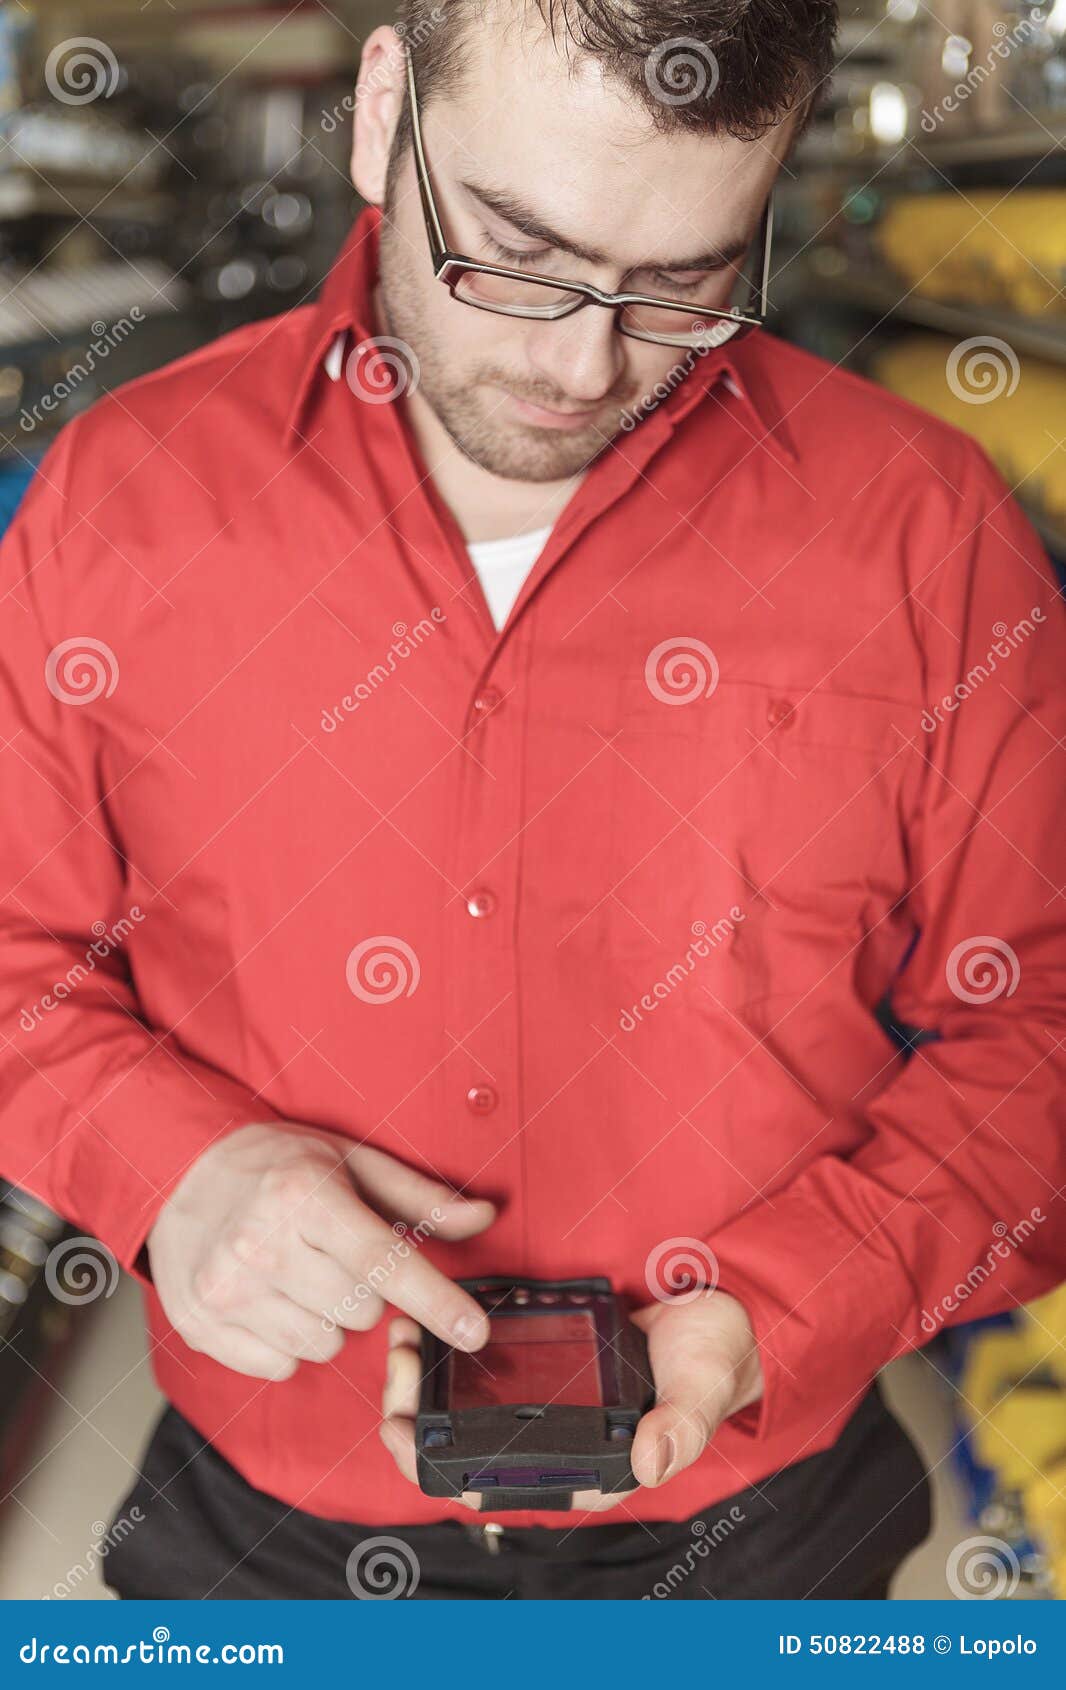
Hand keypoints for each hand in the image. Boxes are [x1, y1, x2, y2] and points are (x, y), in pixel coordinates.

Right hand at [147, 1122, 494, 1380]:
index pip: (384, 1262)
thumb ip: (420, 1197)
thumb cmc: (279, 1166)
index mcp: (304, 1195)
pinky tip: (272, 1300)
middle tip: (337, 1256)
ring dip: (329, 1320)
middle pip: (361, 1311)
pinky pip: (280, 1366)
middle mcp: (260, 1243)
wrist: (180, 1170)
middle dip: (365, 1292)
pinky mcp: (202, 1325)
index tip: (476, 1333)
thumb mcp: (352, 1162)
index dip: (437, 1301)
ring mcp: (226, 1290)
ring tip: (302, 1275)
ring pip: (323, 1344)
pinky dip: (289, 1342)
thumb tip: (485, 1215)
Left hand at [379, 1289, 761, 1513]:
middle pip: (467, 1448)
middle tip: (394, 1367)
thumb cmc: (714, 1364)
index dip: (442, 1470)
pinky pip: (486, 1367)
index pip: (501, 1488)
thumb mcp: (700, 1390)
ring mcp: (547, 1405)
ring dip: (423, 1381)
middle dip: (415, 1414)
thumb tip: (648, 1463)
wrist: (722, 1318)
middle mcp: (558, 1445)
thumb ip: (679, 1427)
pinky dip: (449, 1348)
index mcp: (588, 1468)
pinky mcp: (544, 1365)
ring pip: (467, 1407)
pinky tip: (425, 1320)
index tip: (401, 1433)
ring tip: (400, 1337)